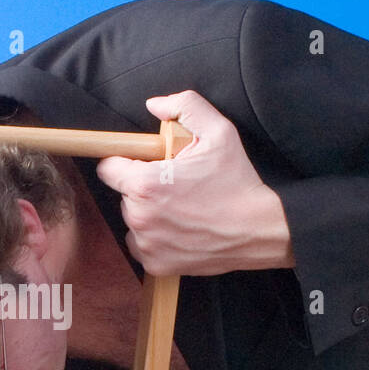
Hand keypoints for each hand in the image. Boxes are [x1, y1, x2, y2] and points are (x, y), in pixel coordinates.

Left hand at [95, 90, 293, 274]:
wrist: (259, 231)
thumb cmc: (238, 183)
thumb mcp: (219, 132)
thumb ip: (184, 106)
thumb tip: (154, 104)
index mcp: (144, 183)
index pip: (108, 168)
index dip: (126, 161)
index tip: (145, 163)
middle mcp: (139, 216)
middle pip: (123, 194)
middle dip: (143, 187)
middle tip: (176, 186)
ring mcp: (146, 244)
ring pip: (132, 220)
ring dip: (148, 213)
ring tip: (181, 209)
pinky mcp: (155, 265)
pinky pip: (142, 246)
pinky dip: (155, 239)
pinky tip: (180, 230)